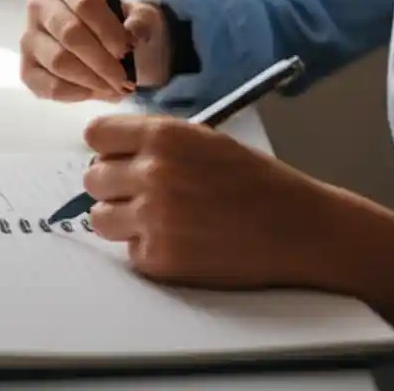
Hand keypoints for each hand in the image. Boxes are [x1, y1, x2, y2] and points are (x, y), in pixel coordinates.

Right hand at [21, 0, 171, 102]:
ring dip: (92, 80)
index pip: (84, 3)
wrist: (106, 46)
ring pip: (58, 62)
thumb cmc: (119, 24)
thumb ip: (141, 21)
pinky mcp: (26, 69)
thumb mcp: (139, 16)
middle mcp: (39, 5)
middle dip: (102, 61)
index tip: (127, 49)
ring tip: (115, 88)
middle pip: (69, 33)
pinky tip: (96, 91)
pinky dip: (78, 94)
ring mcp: (29, 38)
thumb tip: (132, 33)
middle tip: (124, 78)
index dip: (107, 29)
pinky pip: (49, 86)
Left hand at [81, 114, 332, 288]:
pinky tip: (182, 243)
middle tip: (145, 195)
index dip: (109, 149)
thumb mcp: (205, 141)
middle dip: (115, 187)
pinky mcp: (159, 258)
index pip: (96, 135)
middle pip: (93, 179)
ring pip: (100, 218)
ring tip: (159, 221)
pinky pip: (129, 251)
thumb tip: (110, 153)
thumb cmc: (257, 183)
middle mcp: (151, 173)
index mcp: (164, 136)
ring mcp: (152, 218)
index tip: (121, 159)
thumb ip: (157, 142)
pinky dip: (150, 251)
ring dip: (122, 220)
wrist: (300, 230)